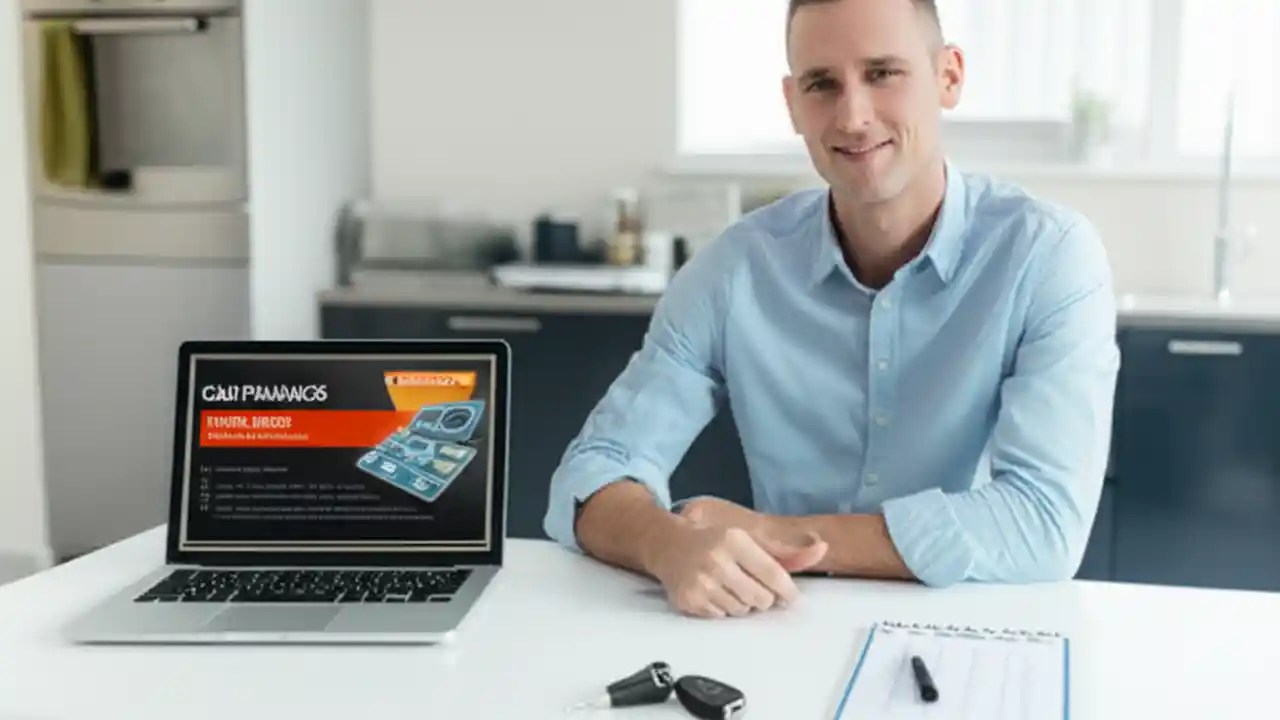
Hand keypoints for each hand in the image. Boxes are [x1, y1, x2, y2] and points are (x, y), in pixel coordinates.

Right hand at [644, 501, 828, 618]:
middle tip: (751, 586)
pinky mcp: (689, 600)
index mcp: (734, 539)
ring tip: (730, 586)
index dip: (786, 590)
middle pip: (760, 598)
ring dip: (742, 604)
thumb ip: (784, 548)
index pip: (772, 573)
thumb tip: (822, 548)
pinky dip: (723, 608)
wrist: (667, 545)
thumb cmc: (713, 540)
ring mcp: (701, 582)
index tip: (791, 598)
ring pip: (742, 610)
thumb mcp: (748, 537)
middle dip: (762, 597)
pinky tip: (715, 592)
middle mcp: (716, 560)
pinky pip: (722, 617)